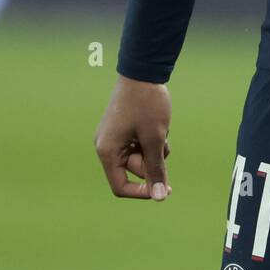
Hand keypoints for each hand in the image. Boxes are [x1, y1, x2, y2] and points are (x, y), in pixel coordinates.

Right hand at [94, 75, 172, 199]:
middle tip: (163, 144)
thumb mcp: (155, 139)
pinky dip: (152, 140)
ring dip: (155, 150)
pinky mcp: (123, 130)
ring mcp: (114, 137)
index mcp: (107, 151)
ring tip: (161, 130)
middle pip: (132, 171)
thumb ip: (156, 169)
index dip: (142, 191)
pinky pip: (140, 145)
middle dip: (152, 161)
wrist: (143, 71)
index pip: (120, 186)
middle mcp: (106, 146)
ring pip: (140, 157)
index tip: (163, 189)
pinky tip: (157, 124)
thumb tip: (159, 197)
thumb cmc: (147, 104)